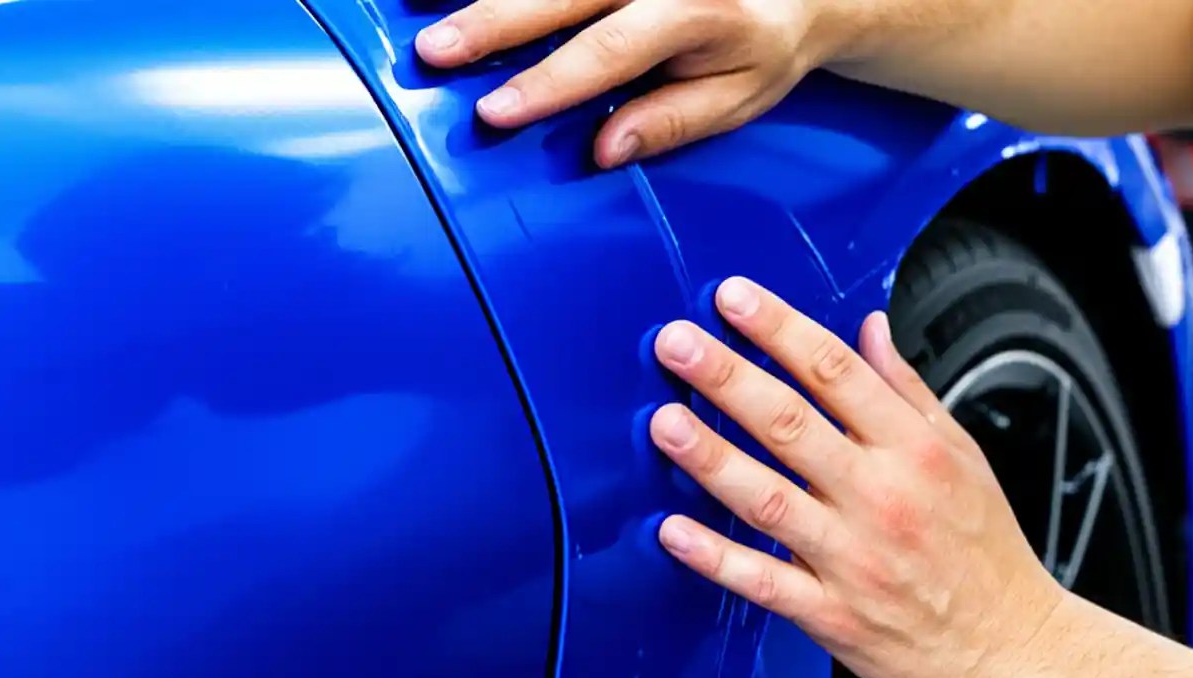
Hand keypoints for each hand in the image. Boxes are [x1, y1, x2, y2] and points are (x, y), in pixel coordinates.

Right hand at [415, 0, 841, 166]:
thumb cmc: (766, 44)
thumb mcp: (738, 97)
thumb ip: (671, 122)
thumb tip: (602, 149)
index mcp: (698, 9)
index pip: (608, 50)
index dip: (547, 82)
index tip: (494, 110)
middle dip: (492, 20)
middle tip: (434, 50)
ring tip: (427, 10)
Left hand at [649, 277, 1065, 677]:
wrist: (1008, 646)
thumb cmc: (983, 548)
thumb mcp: (961, 453)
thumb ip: (906, 389)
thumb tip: (870, 328)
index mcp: (912, 449)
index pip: (836, 371)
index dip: (780, 329)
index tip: (735, 298)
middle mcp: (878, 497)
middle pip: (791, 424)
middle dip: (728, 378)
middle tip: (678, 343)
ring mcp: (850, 557)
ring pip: (769, 498)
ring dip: (712, 458)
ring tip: (666, 422)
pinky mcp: (830, 612)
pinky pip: (763, 581)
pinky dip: (716, 557)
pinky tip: (674, 530)